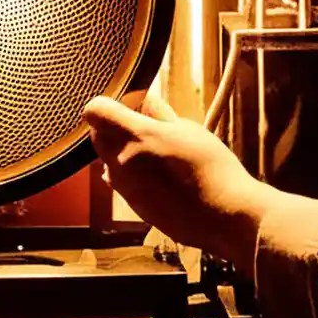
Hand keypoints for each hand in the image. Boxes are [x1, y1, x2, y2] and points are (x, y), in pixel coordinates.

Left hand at [81, 94, 268, 267]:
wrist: (222, 216)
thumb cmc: (211, 168)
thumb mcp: (189, 130)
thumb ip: (161, 115)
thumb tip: (147, 102)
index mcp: (136, 136)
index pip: (95, 111)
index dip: (106, 104)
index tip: (126, 105)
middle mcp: (122, 161)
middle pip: (97, 136)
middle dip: (112, 127)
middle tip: (142, 125)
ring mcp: (124, 186)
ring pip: (108, 160)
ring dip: (122, 151)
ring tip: (155, 152)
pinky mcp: (132, 205)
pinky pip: (121, 181)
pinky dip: (131, 172)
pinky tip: (157, 174)